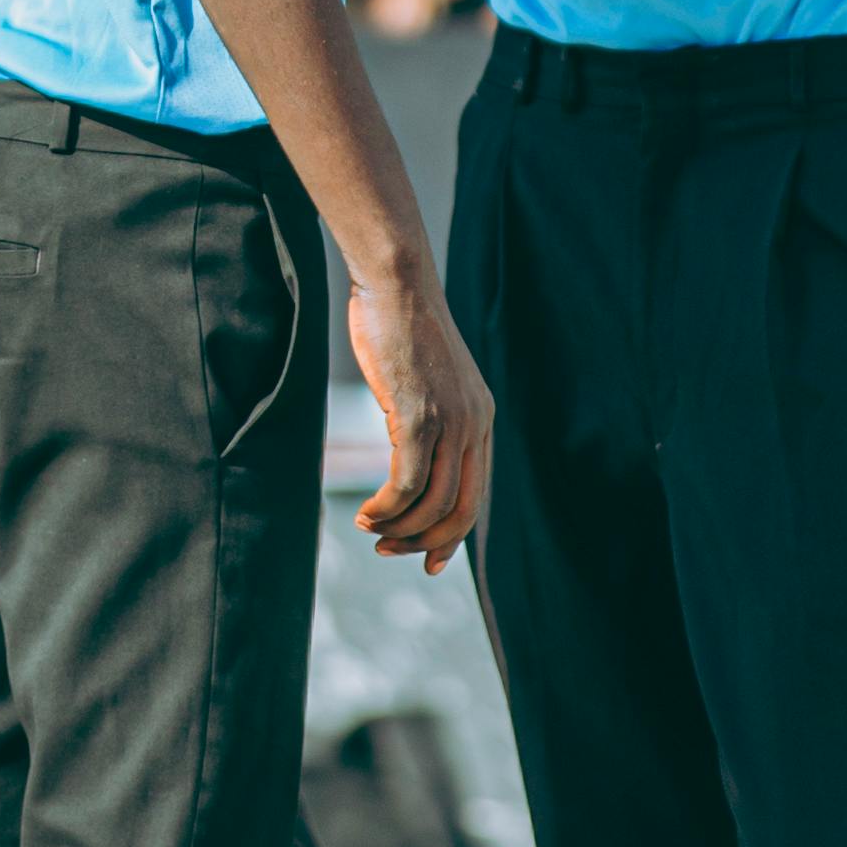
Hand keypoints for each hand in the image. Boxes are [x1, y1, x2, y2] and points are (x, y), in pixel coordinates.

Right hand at [344, 268, 491, 575]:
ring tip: (368, 527)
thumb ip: (430, 419)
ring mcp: (450, 421)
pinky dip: (385, 508)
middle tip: (389, 550)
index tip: (426, 561)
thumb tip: (410, 457)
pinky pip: (406, 483)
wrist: (396, 284)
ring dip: (398, 527)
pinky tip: (365, 512)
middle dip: (425, 543)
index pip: (475, 496)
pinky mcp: (419, 416)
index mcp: (481, 419)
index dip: (452, 538)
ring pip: (432, 503)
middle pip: (461, 511)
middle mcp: (474, 424)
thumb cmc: (400, 329)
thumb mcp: (427, 382)